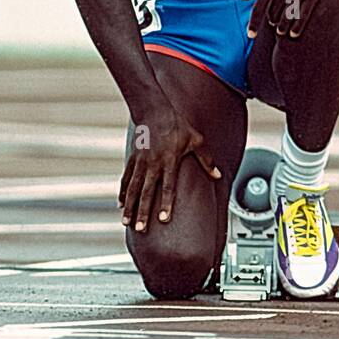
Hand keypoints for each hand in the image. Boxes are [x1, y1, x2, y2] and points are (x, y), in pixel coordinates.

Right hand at [118, 107, 219, 231]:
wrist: (154, 110)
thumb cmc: (177, 125)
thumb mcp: (196, 140)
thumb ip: (206, 159)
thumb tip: (218, 175)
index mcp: (170, 160)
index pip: (168, 186)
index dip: (166, 203)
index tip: (163, 219)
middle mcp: (153, 163)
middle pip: (146, 192)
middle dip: (143, 211)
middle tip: (141, 229)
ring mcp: (141, 162)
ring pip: (133, 188)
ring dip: (129, 206)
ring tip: (126, 222)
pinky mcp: (133, 159)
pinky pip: (126, 178)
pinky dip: (122, 192)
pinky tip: (120, 204)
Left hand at [240, 0, 331, 38]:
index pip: (258, 8)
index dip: (253, 24)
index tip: (251, 36)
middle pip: (273, 14)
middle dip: (271, 21)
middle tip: (272, 23)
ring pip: (287, 18)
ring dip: (282, 27)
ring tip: (281, 31)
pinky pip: (303, 16)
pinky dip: (297, 28)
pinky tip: (293, 34)